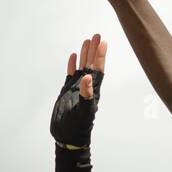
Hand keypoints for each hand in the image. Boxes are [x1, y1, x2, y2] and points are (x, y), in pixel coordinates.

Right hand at [51, 33, 107, 147]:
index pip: (98, 69)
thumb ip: (86, 95)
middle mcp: (86, 86)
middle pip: (92, 64)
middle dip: (94, 50)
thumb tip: (88, 77)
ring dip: (84, 55)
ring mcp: (76, 88)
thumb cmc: (78, 126)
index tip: (103, 42)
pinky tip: (73, 57)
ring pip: (82, 67)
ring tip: (86, 41)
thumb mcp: (83, 111)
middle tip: (96, 35)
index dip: (101, 56)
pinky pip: (71, 74)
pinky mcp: (67, 91)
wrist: (68, 137)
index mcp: (92, 89)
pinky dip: (72, 65)